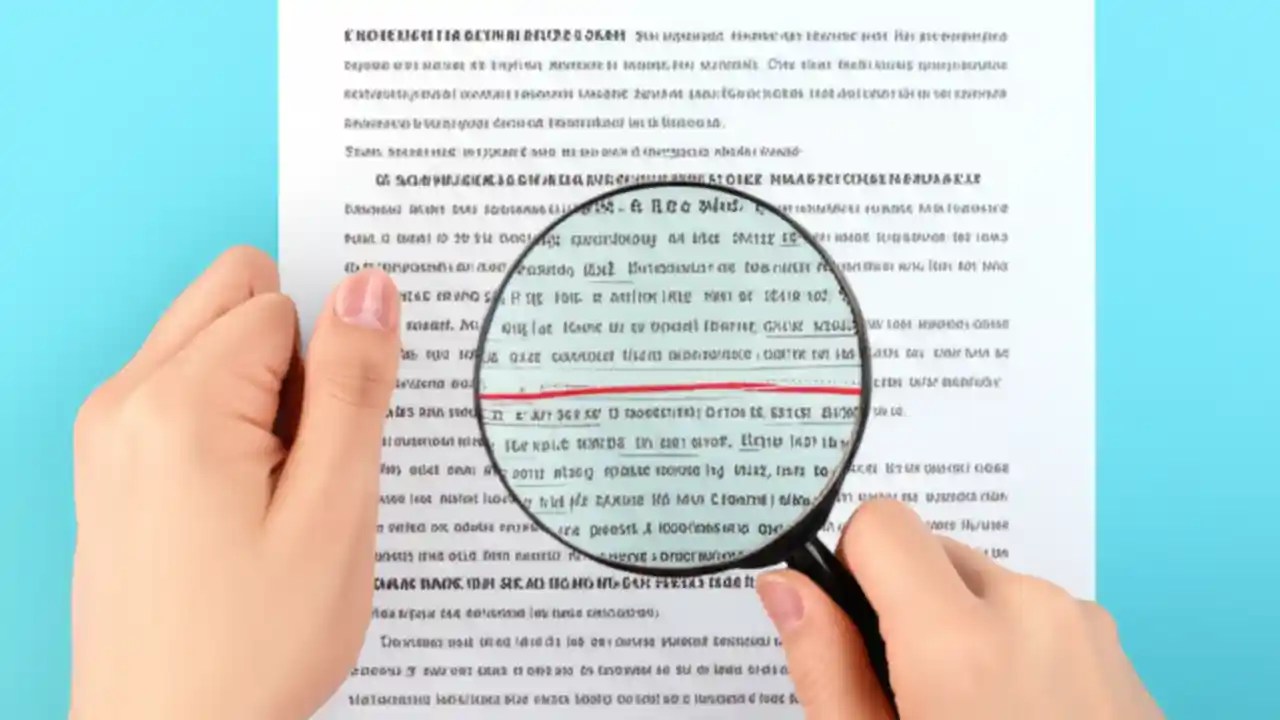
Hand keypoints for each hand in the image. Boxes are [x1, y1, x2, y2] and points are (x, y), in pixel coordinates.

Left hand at [69, 247, 400, 719]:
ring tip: (282, 487)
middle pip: (232, 298)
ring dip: (263, 389)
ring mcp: (107, 433)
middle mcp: (125, 400)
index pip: (280, 304)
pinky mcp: (110, 464)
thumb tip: (368, 285)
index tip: (333, 441)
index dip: (328, 365)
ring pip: (209, 342)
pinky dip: (230, 419)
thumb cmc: (252, 644)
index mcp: (179, 403)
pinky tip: (251, 501)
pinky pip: (182, 392)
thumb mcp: (332, 512)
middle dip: (291, 352)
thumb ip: (353, 386)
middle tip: (311, 451)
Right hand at [755, 499, 1163, 719]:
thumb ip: (824, 666)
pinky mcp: (1118, 653)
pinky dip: (1014, 652)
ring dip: (963, 633)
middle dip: (906, 609)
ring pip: (986, 588)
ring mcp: (1086, 630)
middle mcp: (1032, 612)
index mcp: (961, 642)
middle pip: (933, 554)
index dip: (849, 569)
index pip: (881, 523)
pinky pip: (1038, 618)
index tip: (850, 628)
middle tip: (910, 702)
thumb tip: (785, 585)